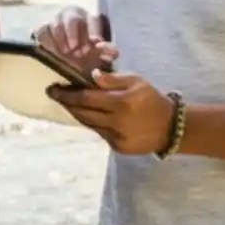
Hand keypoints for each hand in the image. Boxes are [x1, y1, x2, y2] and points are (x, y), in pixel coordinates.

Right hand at [34, 5, 118, 80]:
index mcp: (90, 18)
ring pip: (56, 24)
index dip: (94, 30)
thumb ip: (107, 51)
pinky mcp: (43, 27)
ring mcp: (56, 19)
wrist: (67, 55)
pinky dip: (47, 41)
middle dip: (73, 35)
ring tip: (65, 53)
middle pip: (72, 19)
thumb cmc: (88, 52)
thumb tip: (116, 52)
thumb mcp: (99, 53)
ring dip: (61, 40)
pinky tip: (52, 51)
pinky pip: (42, 30)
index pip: (93, 19)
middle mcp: (73, 14)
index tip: (96, 43)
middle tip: (76, 52)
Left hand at [46, 71, 175, 154]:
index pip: (86, 98)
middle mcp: (116, 122)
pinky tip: (86, 115)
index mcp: (121, 103)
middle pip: (83, 113)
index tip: (53, 88)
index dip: (67, 94)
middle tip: (55, 94)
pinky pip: (99, 133)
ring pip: (88, 124)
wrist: (171, 128)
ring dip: (76, 114)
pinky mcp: (118, 147)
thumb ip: (113, 79)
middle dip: (67, 104)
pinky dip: (91, 123)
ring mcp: (116, 137)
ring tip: (67, 104)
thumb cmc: (152, 100)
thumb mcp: (137, 82)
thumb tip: (91, 76)